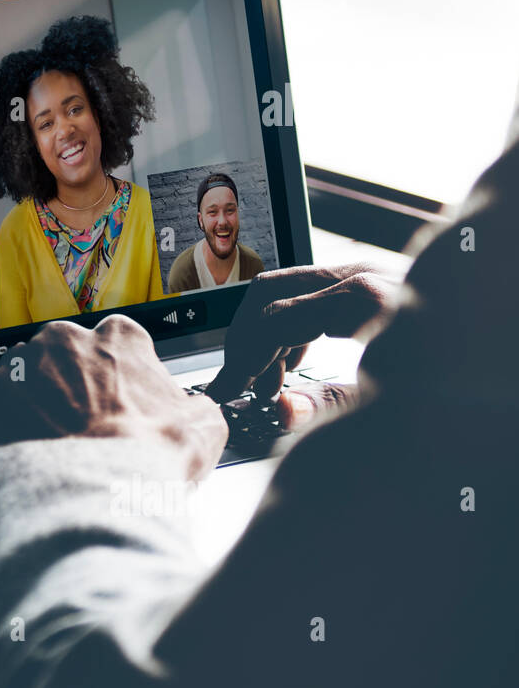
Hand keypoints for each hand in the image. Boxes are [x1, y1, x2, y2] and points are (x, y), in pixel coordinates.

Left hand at [0, 317, 228, 480]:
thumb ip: (196, 407)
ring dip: (32, 393)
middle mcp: (69, 337)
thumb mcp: (204, 428)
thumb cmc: (152, 458)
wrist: (99, 490)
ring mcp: (26, 359)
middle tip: (81, 422)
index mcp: (121, 337)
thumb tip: (196, 411)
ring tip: (44, 432)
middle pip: (67, 354)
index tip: (119, 403)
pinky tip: (7, 426)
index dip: (119, 376)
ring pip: (26, 368)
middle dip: (71, 382)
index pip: (118, 343)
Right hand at [205, 263, 399, 404]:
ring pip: (286, 290)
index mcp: (364, 299)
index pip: (273, 319)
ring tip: (267, 385)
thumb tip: (283, 410)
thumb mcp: (400, 400)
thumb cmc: (461, 377)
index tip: (226, 390)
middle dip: (244, 340)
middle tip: (237, 383)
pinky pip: (311, 296)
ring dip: (264, 334)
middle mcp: (359, 277)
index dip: (242, 359)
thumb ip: (336, 404)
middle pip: (269, 292)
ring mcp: (364, 277)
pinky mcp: (370, 286)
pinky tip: (291, 363)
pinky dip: (289, 326)